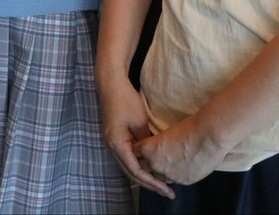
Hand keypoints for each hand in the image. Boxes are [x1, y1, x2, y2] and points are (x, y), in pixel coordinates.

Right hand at [97, 71, 173, 198]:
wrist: (111, 85)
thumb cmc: (125, 100)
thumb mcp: (140, 122)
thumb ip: (146, 143)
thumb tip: (154, 158)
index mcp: (116, 143)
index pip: (135, 171)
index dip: (152, 182)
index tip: (167, 191)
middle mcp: (111, 147)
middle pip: (131, 173)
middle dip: (149, 184)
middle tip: (168, 193)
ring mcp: (112, 143)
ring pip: (129, 167)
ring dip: (145, 176)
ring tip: (162, 185)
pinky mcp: (116, 138)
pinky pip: (128, 158)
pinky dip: (141, 166)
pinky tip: (152, 169)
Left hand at [134, 114, 230, 187]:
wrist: (208, 138)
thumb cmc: (188, 129)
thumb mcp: (165, 133)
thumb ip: (156, 144)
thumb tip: (156, 147)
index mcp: (148, 149)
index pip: (135, 152)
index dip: (140, 150)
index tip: (144, 148)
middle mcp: (155, 164)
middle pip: (144, 167)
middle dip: (148, 162)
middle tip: (156, 157)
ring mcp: (169, 175)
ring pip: (159, 176)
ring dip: (161, 170)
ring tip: (170, 161)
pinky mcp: (183, 181)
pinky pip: (174, 180)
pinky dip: (175, 174)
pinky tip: (181, 166)